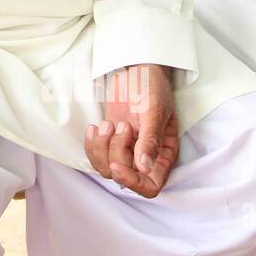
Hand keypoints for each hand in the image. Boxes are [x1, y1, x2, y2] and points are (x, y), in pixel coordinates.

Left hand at [84, 63, 180, 197]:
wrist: (136, 69)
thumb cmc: (151, 87)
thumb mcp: (154, 111)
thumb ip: (150, 140)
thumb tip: (145, 169)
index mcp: (163, 154)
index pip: (150, 186)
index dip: (132, 181)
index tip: (117, 164)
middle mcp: (145, 157)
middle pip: (124, 176)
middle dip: (116, 152)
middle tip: (121, 125)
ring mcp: (126, 148)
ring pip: (106, 167)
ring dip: (102, 147)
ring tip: (108, 123)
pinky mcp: (110, 140)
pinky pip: (96, 155)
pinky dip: (91, 144)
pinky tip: (94, 127)